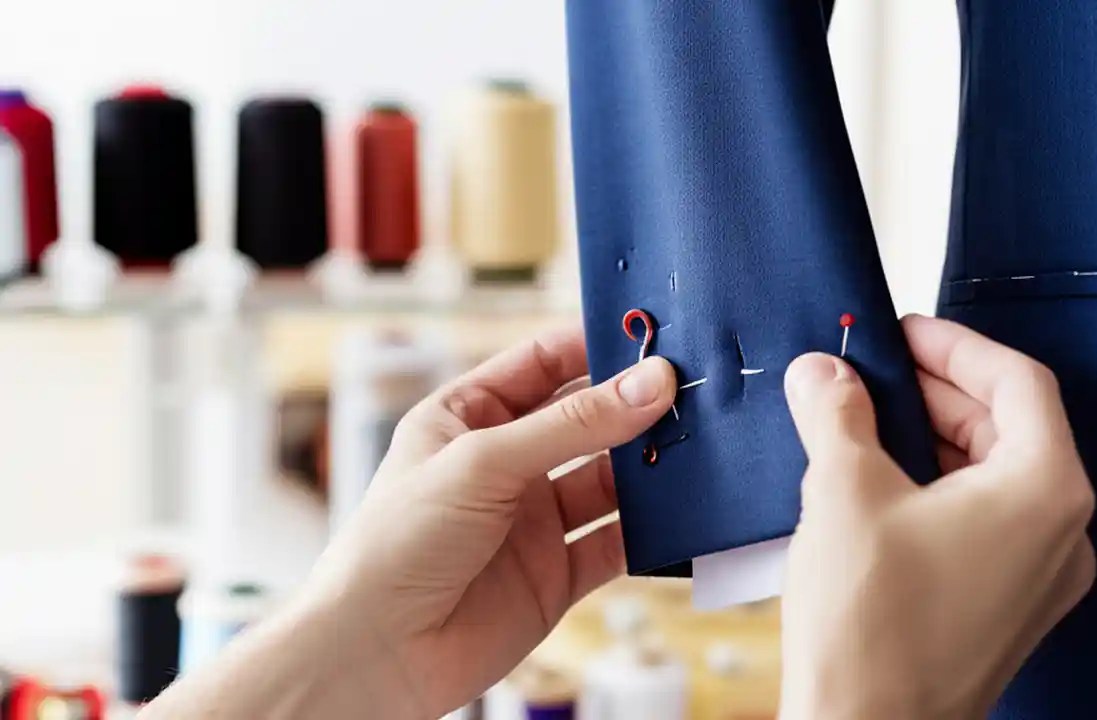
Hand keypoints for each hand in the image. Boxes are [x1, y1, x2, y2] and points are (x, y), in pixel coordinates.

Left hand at [144, 329, 675, 718]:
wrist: (378, 654)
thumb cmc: (397, 542)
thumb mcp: (482, 462)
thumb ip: (571, 425)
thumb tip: (650, 384)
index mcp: (468, 417)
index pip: (542, 363)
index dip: (595, 346)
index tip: (653, 336)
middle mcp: (505, 463)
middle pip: (586, 421)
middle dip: (635, 407)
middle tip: (693, 390)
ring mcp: (533, 519)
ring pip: (610, 480)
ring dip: (651, 468)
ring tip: (701, 447)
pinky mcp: (559, 573)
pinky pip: (617, 542)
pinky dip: (653, 531)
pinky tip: (686, 514)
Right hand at [778, 315, 1095, 719]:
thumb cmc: (871, 631)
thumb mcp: (843, 492)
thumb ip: (837, 413)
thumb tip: (823, 373)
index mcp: (1045, 492)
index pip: (1019, 382)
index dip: (956, 345)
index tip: (906, 332)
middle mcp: (1061, 533)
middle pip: (1010, 427)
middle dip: (938, 391)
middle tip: (875, 372)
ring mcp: (1039, 576)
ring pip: (996, 475)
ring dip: (935, 439)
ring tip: (866, 422)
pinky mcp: (1008, 606)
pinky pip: (985, 521)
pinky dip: (939, 488)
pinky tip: (878, 482)